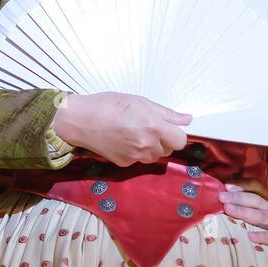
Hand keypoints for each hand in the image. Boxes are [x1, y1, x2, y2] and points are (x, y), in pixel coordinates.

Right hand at [53, 92, 191, 166]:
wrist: (81, 120)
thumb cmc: (109, 105)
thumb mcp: (140, 102)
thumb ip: (166, 113)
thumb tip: (186, 119)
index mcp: (154, 126)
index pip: (180, 140)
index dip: (175, 134)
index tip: (168, 128)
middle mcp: (147, 144)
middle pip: (168, 150)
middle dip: (163, 140)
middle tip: (148, 127)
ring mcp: (135, 156)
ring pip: (154, 157)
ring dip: (151, 148)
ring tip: (135, 133)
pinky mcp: (124, 164)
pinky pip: (139, 160)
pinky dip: (136, 152)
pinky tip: (124, 141)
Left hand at [217, 178, 267, 266]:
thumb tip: (255, 209)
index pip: (260, 191)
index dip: (244, 187)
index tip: (228, 183)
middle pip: (257, 201)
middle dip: (237, 197)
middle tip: (220, 194)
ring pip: (261, 216)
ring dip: (244, 211)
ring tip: (228, 208)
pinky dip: (263, 237)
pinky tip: (251, 238)